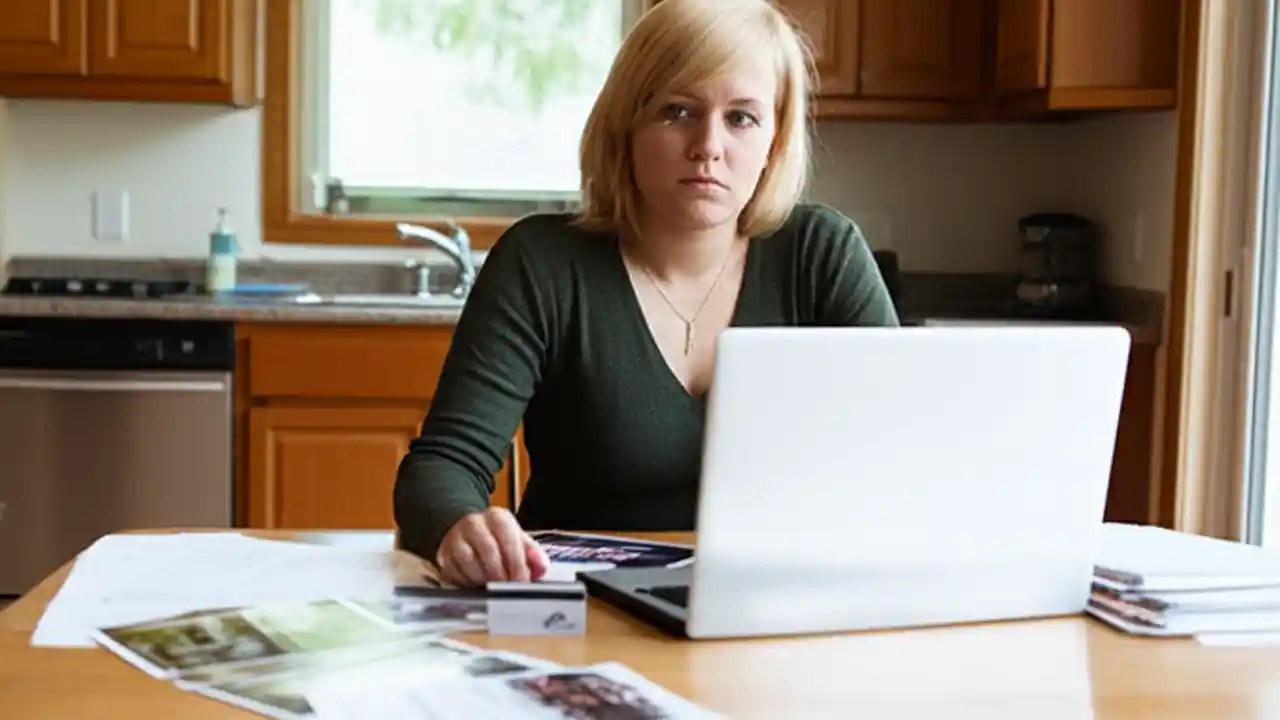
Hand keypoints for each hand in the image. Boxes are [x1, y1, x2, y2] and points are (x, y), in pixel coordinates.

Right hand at [435, 508, 549, 586]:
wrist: (467, 534)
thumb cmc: (498, 541)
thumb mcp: (519, 541)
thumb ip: (533, 555)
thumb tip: (541, 569)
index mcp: (498, 517)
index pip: (508, 538)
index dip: (517, 563)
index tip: (521, 581)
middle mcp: (475, 523)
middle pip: (489, 551)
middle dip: (501, 574)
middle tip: (508, 587)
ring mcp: (456, 537)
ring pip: (469, 562)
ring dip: (483, 579)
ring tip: (492, 584)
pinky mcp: (444, 554)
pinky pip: (455, 572)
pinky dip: (468, 582)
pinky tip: (476, 582)